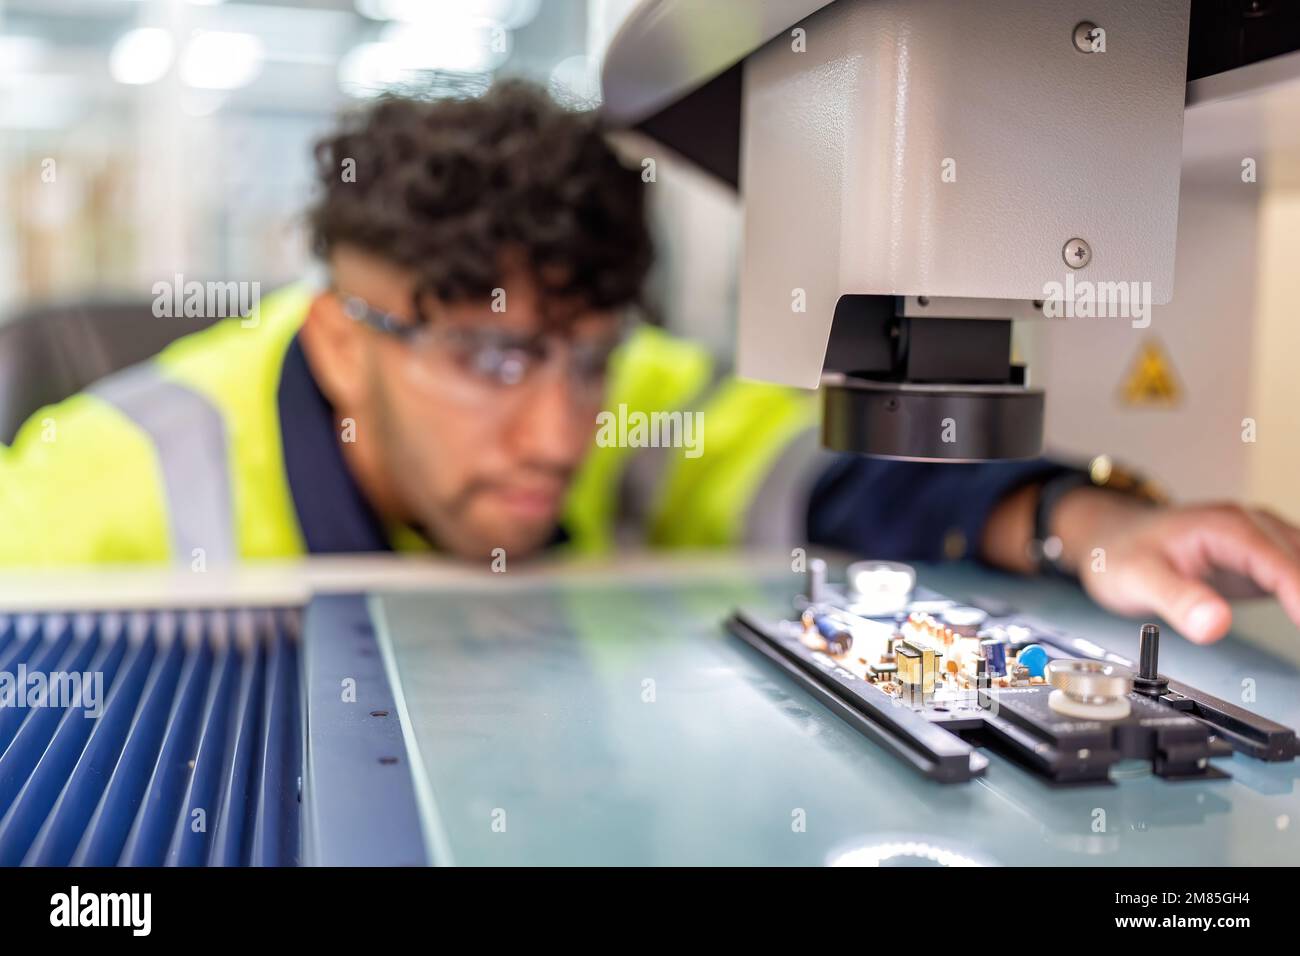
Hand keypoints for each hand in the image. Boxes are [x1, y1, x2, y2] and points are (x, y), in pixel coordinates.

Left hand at [1059, 492, 1299, 643]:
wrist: (1110, 538)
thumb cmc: (1121, 552)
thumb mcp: (1138, 578)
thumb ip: (1177, 601)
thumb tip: (1215, 625)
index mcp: (1226, 526)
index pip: (1277, 561)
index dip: (1299, 592)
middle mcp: (1250, 527)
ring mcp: (1258, 541)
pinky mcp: (1259, 559)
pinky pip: (1296, 573)